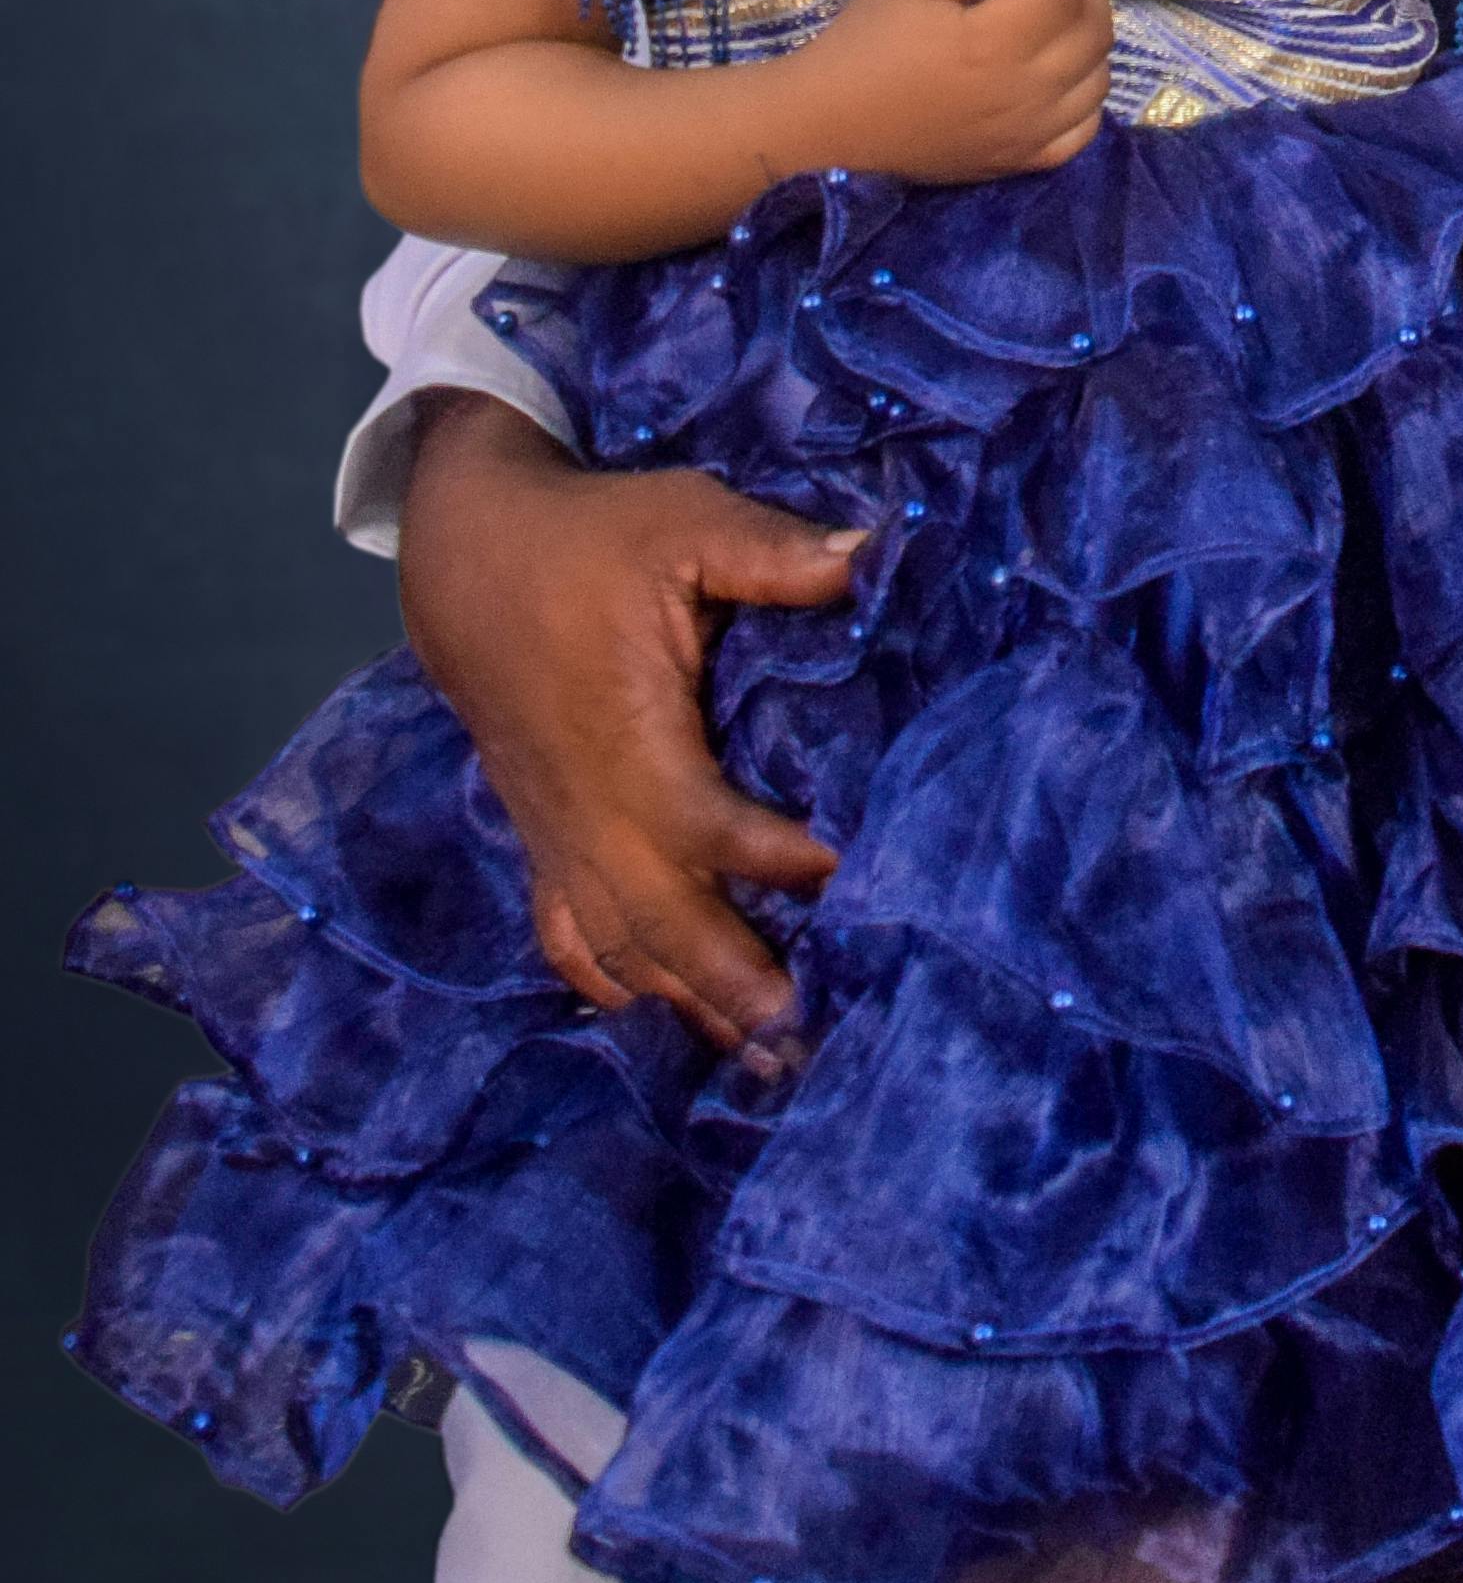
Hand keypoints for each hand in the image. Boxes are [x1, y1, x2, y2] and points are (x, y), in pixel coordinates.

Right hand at [395, 392, 856, 1048]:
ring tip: (757, 1062)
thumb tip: (874, 554)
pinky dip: (616, 985)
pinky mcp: (544, 837)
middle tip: (803, 1040)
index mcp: (621, 734)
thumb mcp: (685, 520)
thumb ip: (773, 552)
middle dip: (727, 979)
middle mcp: (583, 805)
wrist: (467, 557)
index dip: (767, 858)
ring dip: (682, 1003)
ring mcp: (556, 832)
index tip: (843, 877)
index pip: (699, 822)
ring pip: (615, 944)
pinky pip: (569, 936)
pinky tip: (661, 1028)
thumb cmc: (590, 539)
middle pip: (656, 916)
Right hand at [780, 0, 1110, 185]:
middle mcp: (1025, 92)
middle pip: (1096, 32)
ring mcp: (1028, 133)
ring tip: (1055, 25)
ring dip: (1089, 42)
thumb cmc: (864, 45)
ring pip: (1099, 79)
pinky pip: (1084, 131)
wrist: (826, 124)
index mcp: (995, 42)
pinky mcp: (1020, 162)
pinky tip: (1061, 78)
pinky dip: (1085, 98)